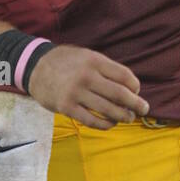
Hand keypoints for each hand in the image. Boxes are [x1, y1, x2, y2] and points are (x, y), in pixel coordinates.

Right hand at [27, 44, 148, 129]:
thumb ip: (105, 68)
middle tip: (144, 109)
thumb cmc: (66, 61)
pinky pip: (91, 120)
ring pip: (107, 109)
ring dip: (122, 116)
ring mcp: (76, 92)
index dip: (135, 86)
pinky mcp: (66, 107)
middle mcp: (87, 76)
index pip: (124, 75)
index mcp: (94, 61)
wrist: (35, 66)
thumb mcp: (86, 55)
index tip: (137, 92)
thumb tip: (129, 86)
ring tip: (128, 118)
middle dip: (135, 104)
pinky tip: (110, 124)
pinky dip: (104, 124)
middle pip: (119, 94)